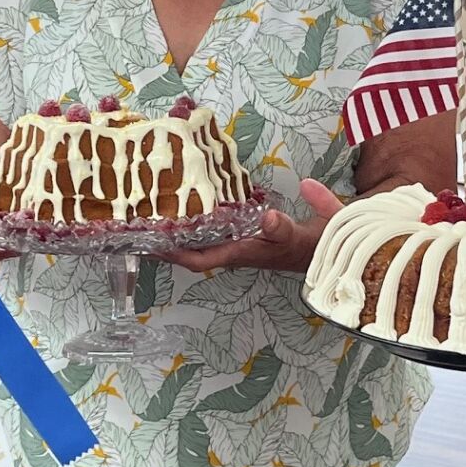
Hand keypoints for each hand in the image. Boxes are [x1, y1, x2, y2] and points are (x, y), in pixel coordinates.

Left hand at [160, 178, 341, 274]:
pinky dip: (196, 222)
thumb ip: (287, 228)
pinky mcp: (244, 236)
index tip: (150, 242)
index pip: (200, 259)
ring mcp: (239, 245)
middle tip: (135, 225)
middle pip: (191, 252)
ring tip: (150, 214)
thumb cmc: (316, 246)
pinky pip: (212, 232)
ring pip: (200, 243)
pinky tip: (185, 207)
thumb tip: (268, 218)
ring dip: (177, 233)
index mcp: (244, 253)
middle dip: (164, 243)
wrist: (331, 251)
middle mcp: (236, 251)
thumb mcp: (303, 235)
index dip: (174, 254)